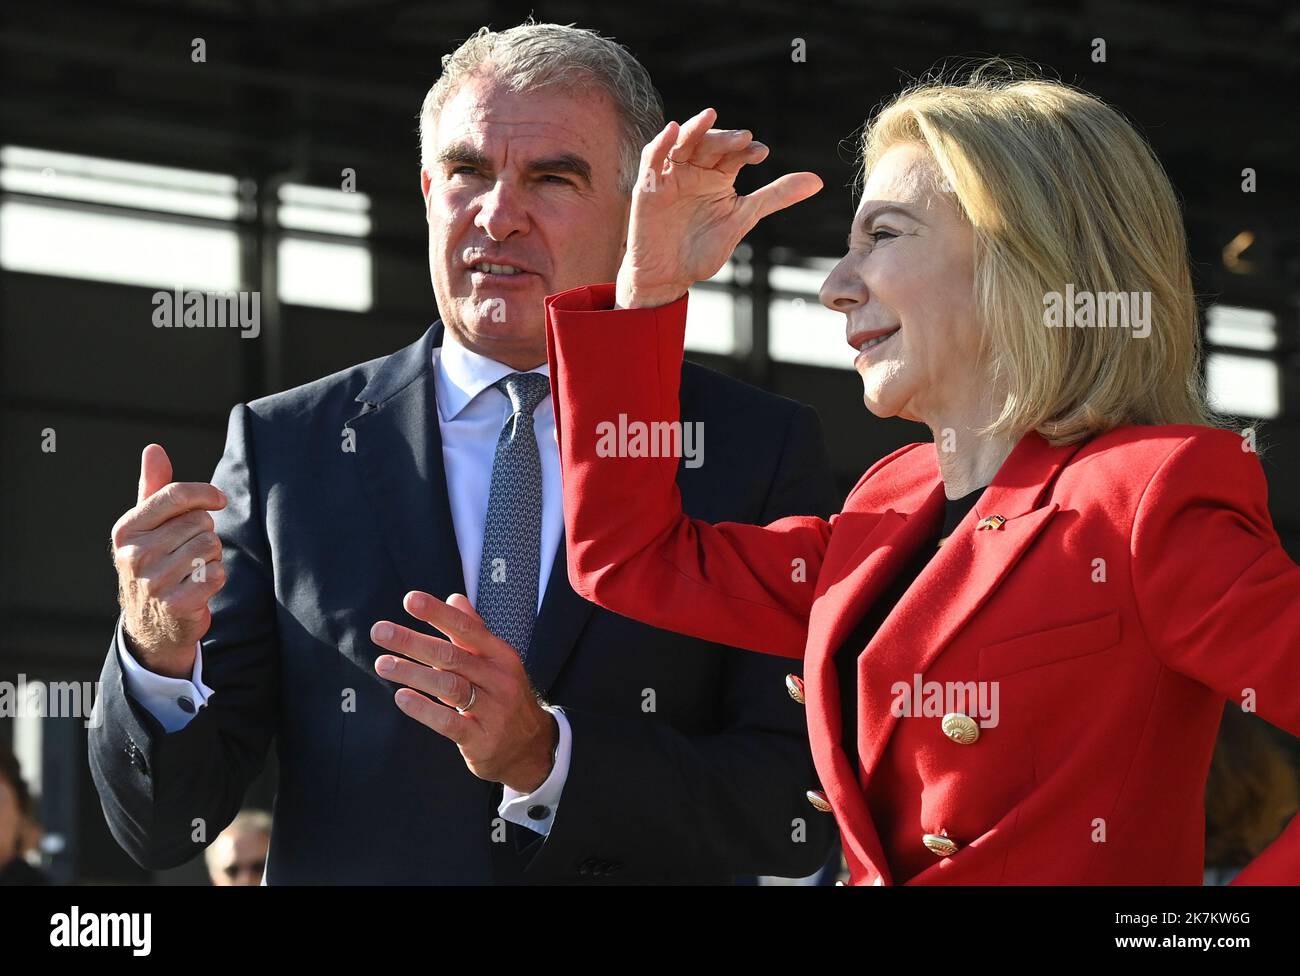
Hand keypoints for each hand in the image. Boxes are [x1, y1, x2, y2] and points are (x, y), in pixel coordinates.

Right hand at [110, 444, 227, 678]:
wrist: (152, 624)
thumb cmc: (154, 564)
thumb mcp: (147, 526)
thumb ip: (153, 488)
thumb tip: (154, 448)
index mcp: (127, 530)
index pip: (175, 495)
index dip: (205, 493)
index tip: (219, 499)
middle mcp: (135, 554)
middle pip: (200, 521)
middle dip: (204, 533)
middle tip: (188, 551)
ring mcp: (155, 581)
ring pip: (211, 546)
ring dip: (211, 556)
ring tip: (192, 569)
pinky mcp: (178, 603)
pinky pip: (218, 573)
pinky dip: (216, 577)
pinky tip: (199, 586)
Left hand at [371, 591, 558, 792]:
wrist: (534, 748)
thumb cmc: (505, 697)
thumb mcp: (497, 662)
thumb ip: (474, 631)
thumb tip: (454, 598)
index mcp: (501, 656)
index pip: (467, 629)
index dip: (439, 613)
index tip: (411, 600)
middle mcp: (499, 680)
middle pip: (452, 656)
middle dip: (413, 642)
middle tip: (380, 632)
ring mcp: (492, 711)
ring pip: (448, 687)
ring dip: (412, 673)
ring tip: (383, 664)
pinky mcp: (482, 740)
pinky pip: (448, 722)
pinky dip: (423, 709)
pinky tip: (402, 698)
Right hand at [615, 107, 822, 307]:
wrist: (669, 276)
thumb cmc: (703, 249)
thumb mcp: (743, 219)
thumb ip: (776, 196)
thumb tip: (818, 181)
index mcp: (719, 176)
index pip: (735, 153)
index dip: (747, 149)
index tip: (760, 153)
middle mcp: (696, 170)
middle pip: (710, 143)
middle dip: (726, 139)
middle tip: (744, 140)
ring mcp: (671, 176)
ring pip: (682, 142)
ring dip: (695, 129)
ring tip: (710, 116)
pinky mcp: (648, 186)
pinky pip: (653, 158)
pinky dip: (661, 143)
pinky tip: (673, 130)